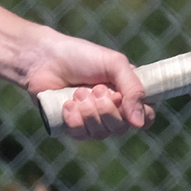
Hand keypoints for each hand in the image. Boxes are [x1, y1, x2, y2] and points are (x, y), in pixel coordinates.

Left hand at [23, 33, 153, 139]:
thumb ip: (133, 89)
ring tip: (77, 92)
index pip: (146, 117)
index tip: (124, 100)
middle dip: (107, 109)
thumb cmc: (80, 56)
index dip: (141, 115)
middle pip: (122, 128)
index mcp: (126, 94)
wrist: (43, 58)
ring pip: (102, 133)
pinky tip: (67, 103)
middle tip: (95, 88)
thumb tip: (139, 124)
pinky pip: (81, 135)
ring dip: (89, 112)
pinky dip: (74, 119)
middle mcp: (112, 110)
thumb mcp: (114, 63)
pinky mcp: (72, 126)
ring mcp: (91, 120)